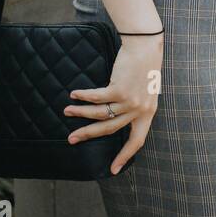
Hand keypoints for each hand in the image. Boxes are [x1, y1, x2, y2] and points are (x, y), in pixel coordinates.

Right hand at [63, 36, 163, 173]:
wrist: (147, 46)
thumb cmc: (145, 66)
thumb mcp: (146, 91)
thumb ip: (135, 105)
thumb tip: (116, 115)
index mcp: (148, 113)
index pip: (137, 141)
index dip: (125, 156)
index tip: (113, 170)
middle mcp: (139, 110)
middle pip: (110, 129)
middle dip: (88, 134)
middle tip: (72, 139)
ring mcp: (129, 101)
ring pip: (100, 114)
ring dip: (81, 113)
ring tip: (67, 111)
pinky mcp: (119, 89)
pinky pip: (96, 98)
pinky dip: (83, 96)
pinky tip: (74, 94)